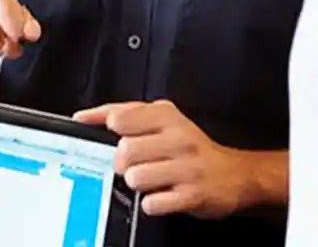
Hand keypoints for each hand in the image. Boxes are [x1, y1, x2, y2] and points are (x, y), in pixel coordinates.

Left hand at [73, 100, 248, 218]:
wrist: (235, 174)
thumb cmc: (189, 147)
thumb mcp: (161, 119)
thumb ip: (121, 113)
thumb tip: (82, 117)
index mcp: (167, 115)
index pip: (120, 119)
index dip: (114, 133)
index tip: (119, 137)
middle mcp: (179, 138)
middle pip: (124, 152)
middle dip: (124, 163)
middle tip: (137, 164)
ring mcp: (187, 168)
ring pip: (135, 178)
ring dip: (137, 184)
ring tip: (151, 180)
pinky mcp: (193, 196)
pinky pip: (152, 203)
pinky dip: (151, 203)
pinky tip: (162, 195)